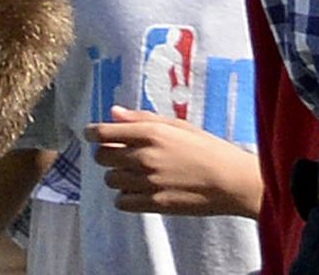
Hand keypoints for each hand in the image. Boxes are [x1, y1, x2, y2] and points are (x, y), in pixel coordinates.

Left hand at [87, 109, 263, 217]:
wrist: (228, 179)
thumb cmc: (207, 147)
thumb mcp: (178, 125)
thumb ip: (143, 119)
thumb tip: (114, 113)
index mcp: (152, 133)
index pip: (106, 133)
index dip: (93, 132)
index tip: (89, 133)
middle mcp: (145, 157)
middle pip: (103, 157)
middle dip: (106, 154)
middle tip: (118, 153)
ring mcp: (148, 182)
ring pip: (111, 180)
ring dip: (117, 175)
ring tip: (133, 172)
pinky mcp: (152, 204)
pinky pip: (121, 202)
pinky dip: (125, 196)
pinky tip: (139, 189)